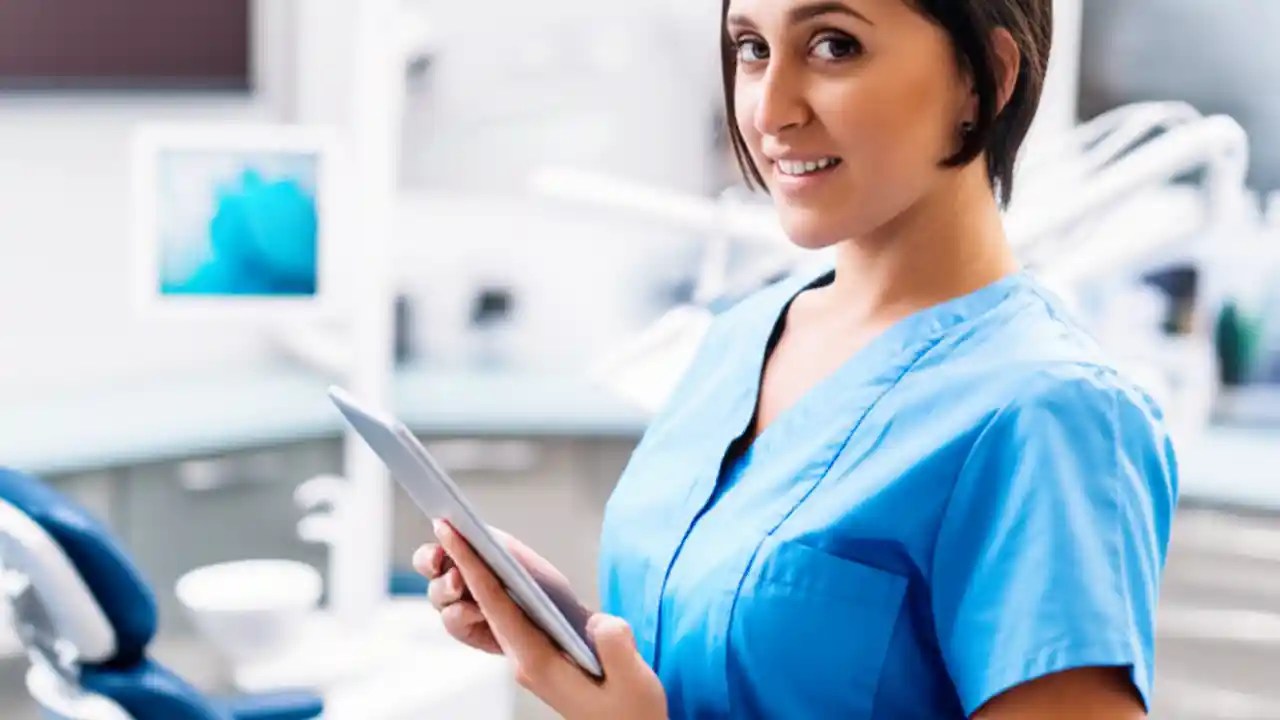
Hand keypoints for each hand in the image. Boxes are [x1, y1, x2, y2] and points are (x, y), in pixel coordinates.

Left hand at [430, 519, 667, 719]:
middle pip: (487, 603)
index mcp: (538, 664)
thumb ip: (616, 646)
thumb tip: (599, 622)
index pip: (498, 605)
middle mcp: (526, 660)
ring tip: (467, 537)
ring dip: (481, 574)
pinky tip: (503, 567)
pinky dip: (503, 588)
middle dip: (466, 563)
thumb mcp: (634, 681)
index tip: (451, 533)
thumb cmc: (632, 713)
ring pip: (498, 608)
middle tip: (448, 524)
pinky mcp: (544, 656)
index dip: (473, 566)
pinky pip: (515, 615)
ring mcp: (532, 659)